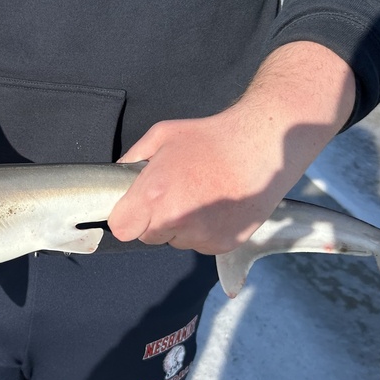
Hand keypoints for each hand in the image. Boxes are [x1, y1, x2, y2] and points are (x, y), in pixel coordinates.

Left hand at [108, 41, 355, 254]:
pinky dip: (205, 230)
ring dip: (181, 226)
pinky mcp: (221, 244)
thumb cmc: (211, 138)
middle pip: (147, 237)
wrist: (262, 147)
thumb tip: (117, 177)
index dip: (127, 218)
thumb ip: (132, 159)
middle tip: (174, 195)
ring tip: (201, 196)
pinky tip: (217, 206)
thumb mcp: (162, 136)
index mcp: (154, 194)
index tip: (135, 210)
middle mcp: (175, 219)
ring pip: (175, 241)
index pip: (121, 228)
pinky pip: (200, 244)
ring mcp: (200, 235)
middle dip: (154, 220)